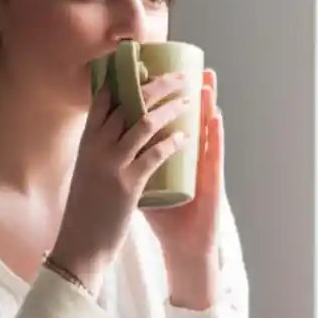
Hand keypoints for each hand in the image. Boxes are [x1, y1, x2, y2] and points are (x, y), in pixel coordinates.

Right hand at [50, 72, 192, 291]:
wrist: (79, 246)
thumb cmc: (85, 211)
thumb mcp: (86, 171)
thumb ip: (99, 151)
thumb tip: (112, 133)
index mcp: (86, 142)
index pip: (104, 99)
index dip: (124, 77)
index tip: (143, 63)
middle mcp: (96, 147)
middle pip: (128, 103)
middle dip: (156, 84)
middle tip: (178, 76)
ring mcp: (112, 164)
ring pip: (144, 122)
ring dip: (169, 107)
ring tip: (189, 100)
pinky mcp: (128, 185)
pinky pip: (155, 155)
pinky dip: (172, 142)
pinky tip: (186, 137)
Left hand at [145, 69, 224, 308]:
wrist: (183, 249)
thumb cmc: (164, 221)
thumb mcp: (139, 190)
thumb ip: (127, 169)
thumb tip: (103, 150)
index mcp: (172, 157)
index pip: (169, 121)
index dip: (164, 99)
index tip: (157, 75)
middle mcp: (190, 157)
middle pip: (189, 118)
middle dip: (186, 92)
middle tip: (187, 68)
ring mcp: (202, 168)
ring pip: (205, 129)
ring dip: (206, 103)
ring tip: (206, 80)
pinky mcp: (212, 182)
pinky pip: (213, 154)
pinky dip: (214, 134)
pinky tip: (215, 117)